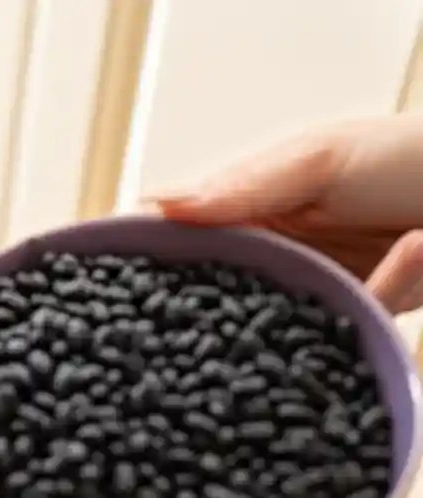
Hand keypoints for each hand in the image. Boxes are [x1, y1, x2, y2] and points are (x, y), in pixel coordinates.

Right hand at [147, 112, 422, 312]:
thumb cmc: (409, 154)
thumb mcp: (318, 159)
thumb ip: (242, 186)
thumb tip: (154, 204)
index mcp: (246, 211)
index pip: (174, 240)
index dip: (141, 263)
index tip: (115, 283)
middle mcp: (272, 258)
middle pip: (213, 298)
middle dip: (205, 315)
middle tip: (197, 322)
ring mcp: (314, 294)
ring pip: (275, 331)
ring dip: (302, 312)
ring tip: (349, 271)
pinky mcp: (361, 323)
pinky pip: (350, 333)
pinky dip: (385, 292)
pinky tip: (418, 244)